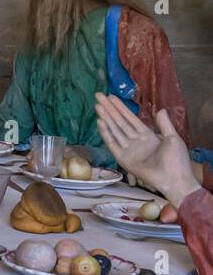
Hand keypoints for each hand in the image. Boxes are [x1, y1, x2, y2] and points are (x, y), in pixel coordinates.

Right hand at [94, 93, 200, 207]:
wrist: (173, 178)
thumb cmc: (176, 160)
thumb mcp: (173, 138)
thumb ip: (164, 124)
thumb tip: (161, 109)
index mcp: (147, 136)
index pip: (130, 118)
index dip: (121, 108)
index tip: (111, 97)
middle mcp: (136, 141)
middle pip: (120, 122)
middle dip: (109, 109)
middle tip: (98, 96)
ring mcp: (128, 150)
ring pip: (115, 130)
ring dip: (106, 118)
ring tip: (97, 106)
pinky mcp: (123, 159)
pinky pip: (113, 144)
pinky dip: (106, 134)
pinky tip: (101, 123)